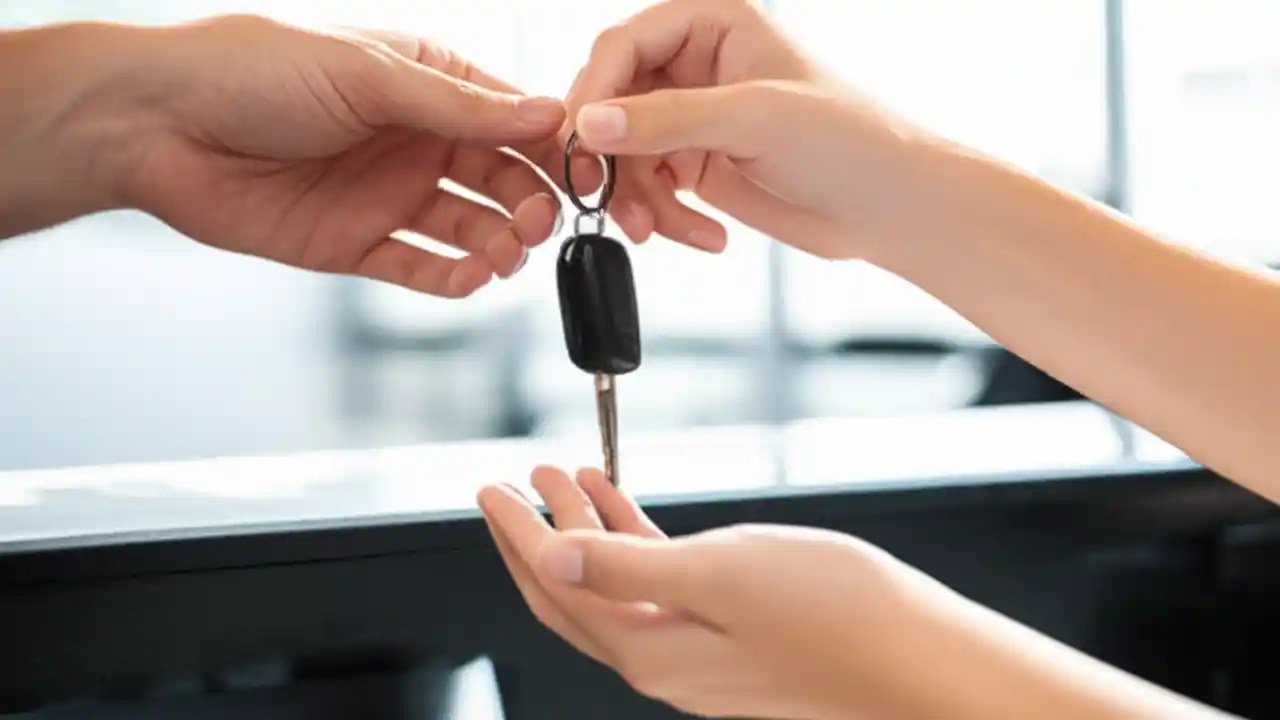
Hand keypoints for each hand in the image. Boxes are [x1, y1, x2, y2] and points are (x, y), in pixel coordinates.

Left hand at [93, 16, 600, 296]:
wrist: (157, 125)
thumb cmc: (251, 71)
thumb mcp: (368, 76)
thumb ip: (459, 107)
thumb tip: (546, 115)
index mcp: (424, 83)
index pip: (510, 117)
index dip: (550, 145)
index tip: (584, 172)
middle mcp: (413, 139)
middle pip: (499, 176)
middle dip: (530, 201)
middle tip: (542, 222)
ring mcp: (386, 192)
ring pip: (468, 226)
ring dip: (498, 242)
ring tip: (508, 255)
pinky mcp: (354, 242)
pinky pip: (418, 266)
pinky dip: (451, 277)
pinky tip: (471, 278)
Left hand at [479, 467, 1235, 719]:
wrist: (925, 660)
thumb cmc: (838, 615)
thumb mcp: (716, 574)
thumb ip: (625, 566)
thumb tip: (551, 558)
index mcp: (650, 651)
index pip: (557, 588)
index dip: (517, 534)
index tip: (491, 488)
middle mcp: (666, 662)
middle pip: (575, 592)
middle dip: (540, 533)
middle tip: (514, 481)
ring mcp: (700, 655)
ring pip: (618, 585)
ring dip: (589, 530)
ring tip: (567, 476)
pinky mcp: (733, 640)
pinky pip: (660, 589)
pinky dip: (637, 544)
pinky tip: (632, 509)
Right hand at [564, 0, 935, 259]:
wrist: (891, 208)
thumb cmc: (848, 140)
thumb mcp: (754, 119)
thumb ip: (667, 119)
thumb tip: (589, 124)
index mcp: (713, 23)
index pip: (624, 45)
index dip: (594, 92)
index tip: (578, 141)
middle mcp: (698, 66)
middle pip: (613, 103)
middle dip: (609, 156)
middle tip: (599, 196)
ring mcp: (696, 120)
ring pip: (626, 154)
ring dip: (634, 197)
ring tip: (657, 229)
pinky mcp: (699, 167)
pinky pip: (651, 190)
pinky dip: (666, 218)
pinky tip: (705, 236)